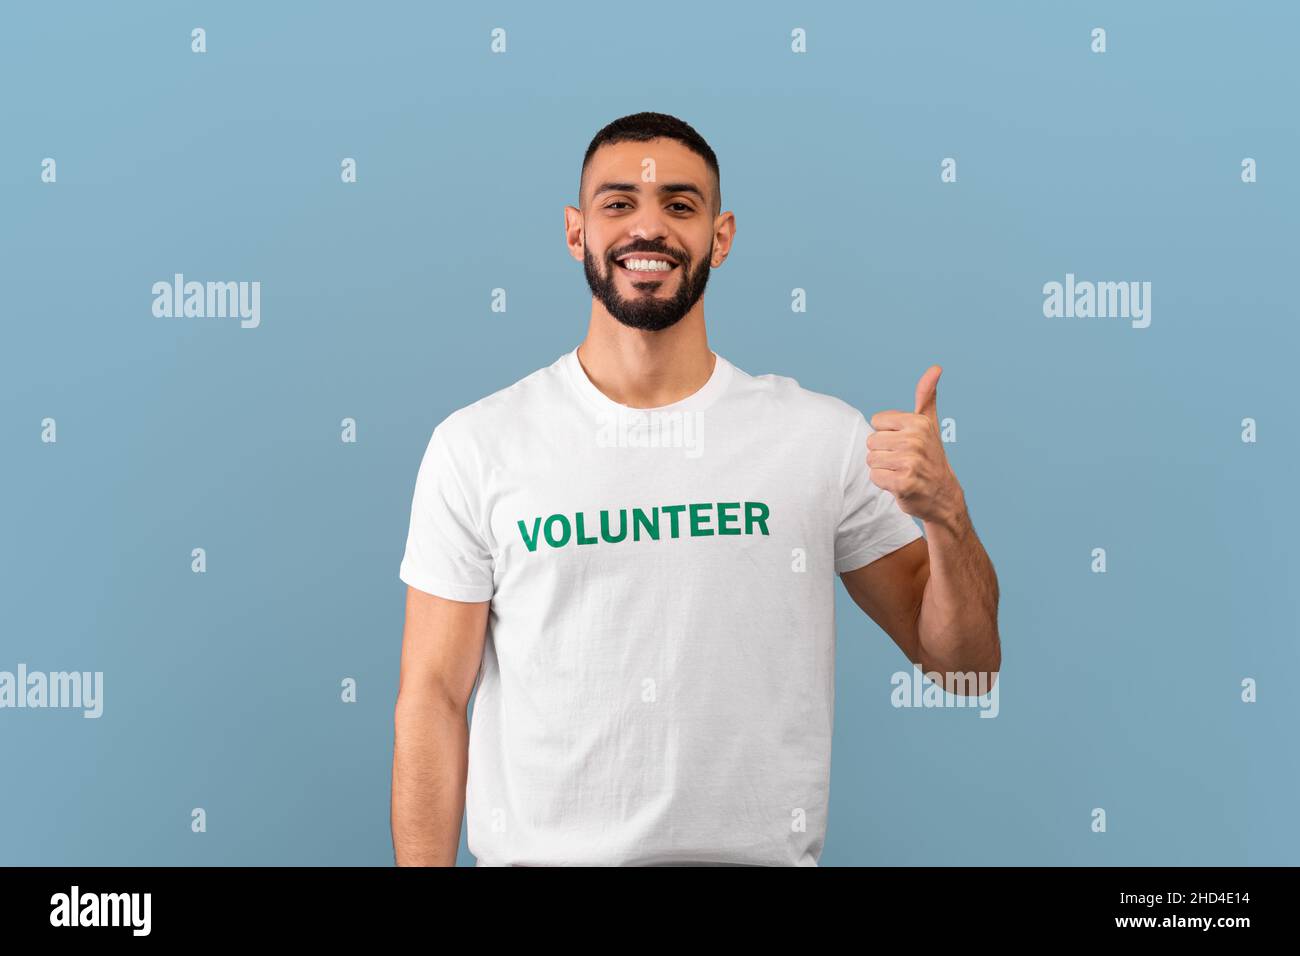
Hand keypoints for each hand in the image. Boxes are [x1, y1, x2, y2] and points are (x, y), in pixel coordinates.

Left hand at [867, 365, 965, 527]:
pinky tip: (901, 484)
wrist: (943, 495)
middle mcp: (915, 440)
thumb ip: (926, 396)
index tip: (904, 443)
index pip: (876, 422)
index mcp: (918, 422)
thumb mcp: (929, 423)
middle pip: (871, 441)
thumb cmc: (930, 456)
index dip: (887, 434)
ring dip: (883, 469)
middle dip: (883, 453)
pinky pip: (875, 477)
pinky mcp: (903, 483)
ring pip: (871, 460)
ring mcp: (910, 462)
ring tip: (901, 471)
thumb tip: (936, 368)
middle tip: (903, 460)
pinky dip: (884, 483)